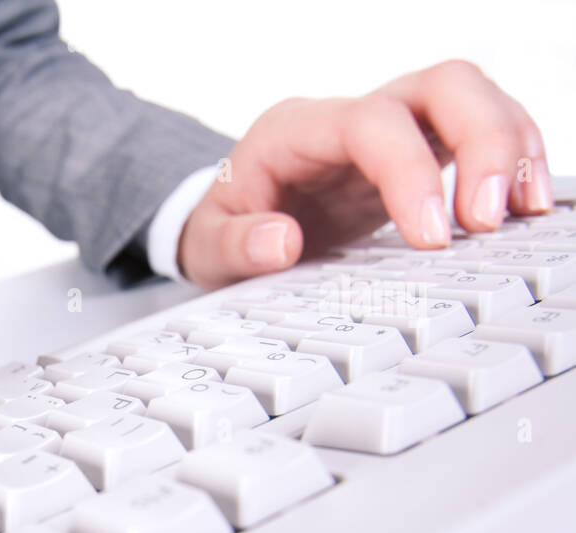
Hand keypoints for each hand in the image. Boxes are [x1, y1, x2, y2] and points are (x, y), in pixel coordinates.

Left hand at [177, 59, 552, 287]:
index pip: (372, 124)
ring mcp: (393, 129)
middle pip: (442, 85)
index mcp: (297, 129)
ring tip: (521, 215)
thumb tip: (279, 243)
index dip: (411, 173)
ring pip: (474, 99)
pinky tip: (524, 207)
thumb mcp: (208, 247)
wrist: (232, 225)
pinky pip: (482, 134)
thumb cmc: (225, 229)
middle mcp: (353, 116)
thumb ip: (236, 244)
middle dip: (483, 144)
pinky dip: (513, 162)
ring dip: (511, 149)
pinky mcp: (421, 152)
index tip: (433, 238)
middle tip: (490, 220)